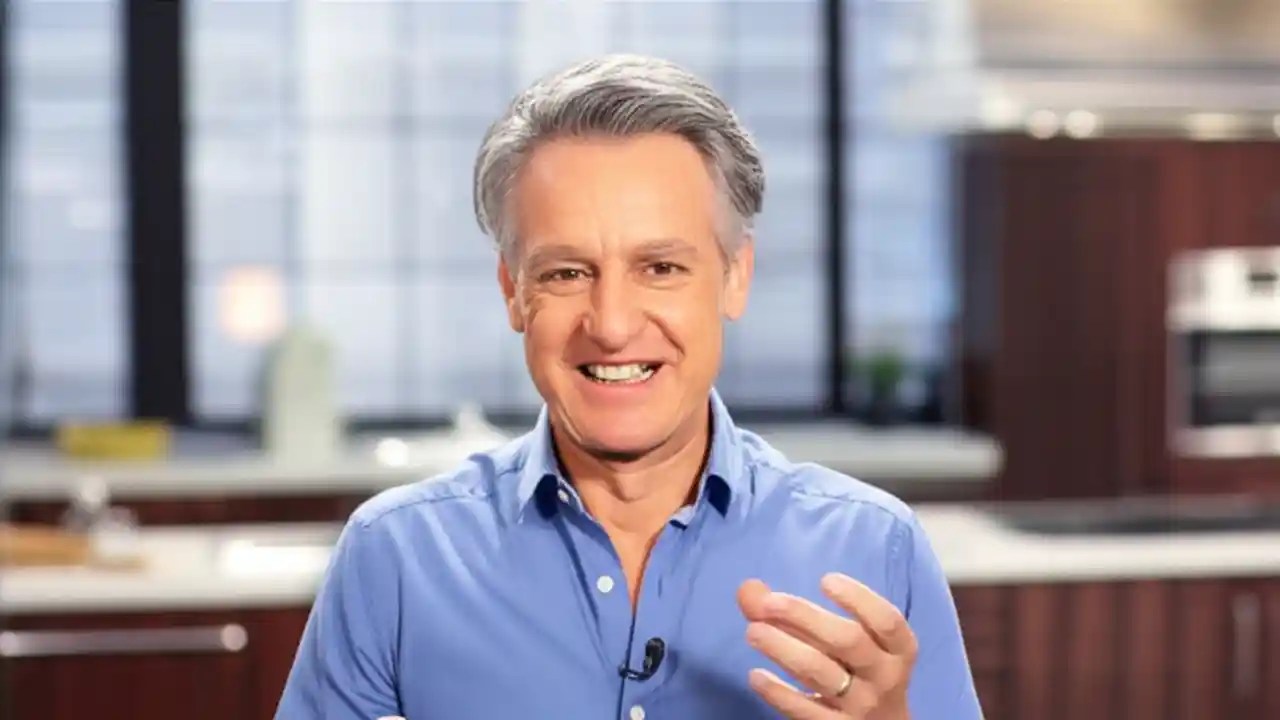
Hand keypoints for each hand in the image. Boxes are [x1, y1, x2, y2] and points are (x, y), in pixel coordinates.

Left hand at [737, 573, 916, 718]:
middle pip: (848, 642)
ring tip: (753, 631)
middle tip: (769, 603)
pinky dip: (779, 693)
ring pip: (821, 673)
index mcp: (898, 650)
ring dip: (784, 649)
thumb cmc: (860, 672)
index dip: (858, 598)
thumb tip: (749, 589)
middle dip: (806, 617)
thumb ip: (798, 614)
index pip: (886, 621)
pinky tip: (756, 675)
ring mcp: (861, 707)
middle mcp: (884, 677)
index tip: (825, 580)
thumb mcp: (848, 642)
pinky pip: (805, 711)